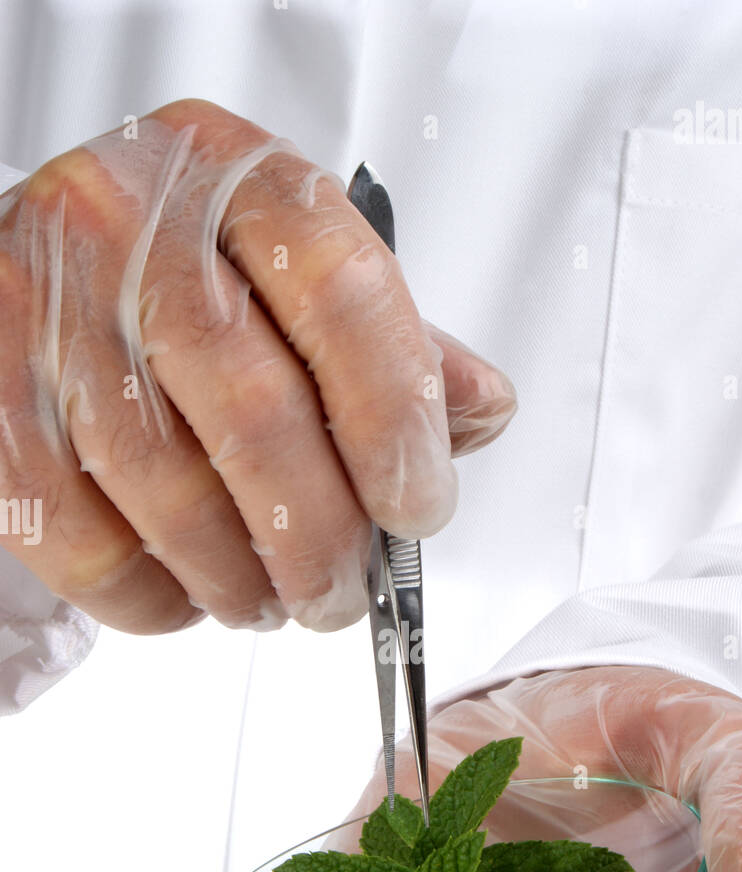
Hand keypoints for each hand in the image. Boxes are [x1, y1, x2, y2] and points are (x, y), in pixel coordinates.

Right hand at [0, 99, 515, 633]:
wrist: (28, 262)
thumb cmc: (175, 269)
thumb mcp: (292, 270)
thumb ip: (389, 341)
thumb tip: (478, 413)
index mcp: (239, 181)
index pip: (343, 298)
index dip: (394, 424)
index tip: (417, 508)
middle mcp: (133, 226)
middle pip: (257, 415)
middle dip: (318, 539)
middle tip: (339, 596)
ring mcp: (49, 309)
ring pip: (170, 489)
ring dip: (238, 580)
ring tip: (267, 601)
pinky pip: (80, 534)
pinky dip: (147, 596)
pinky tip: (184, 597)